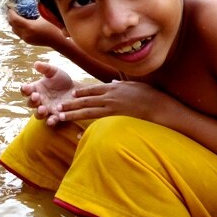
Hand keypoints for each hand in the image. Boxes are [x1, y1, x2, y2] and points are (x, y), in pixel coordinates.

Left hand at [7, 9, 63, 47]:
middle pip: (12, 25)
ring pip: (14, 30)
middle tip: (11, 9)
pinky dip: (17, 27)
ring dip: (13, 23)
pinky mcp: (28, 41)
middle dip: (10, 17)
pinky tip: (20, 22)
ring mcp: (26, 39)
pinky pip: (18, 33)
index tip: (10, 7)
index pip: (14, 19)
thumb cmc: (54, 27)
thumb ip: (39, 7)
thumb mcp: (46, 15)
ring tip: (15, 15)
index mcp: (29, 27)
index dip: (11, 13)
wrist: (58, 40)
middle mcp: (26, 34)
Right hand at [21, 61, 77, 120]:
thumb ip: (45, 68)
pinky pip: (50, 121)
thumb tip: (36, 63)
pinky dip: (50, 121)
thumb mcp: (54, 72)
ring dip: (39, 112)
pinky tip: (52, 120)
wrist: (76, 90)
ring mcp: (47, 109)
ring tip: (43, 109)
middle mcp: (39, 100)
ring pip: (38, 114)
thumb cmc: (62, 80)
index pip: (26, 90)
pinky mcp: (56, 116)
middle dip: (32, 100)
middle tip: (36, 96)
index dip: (24, 89)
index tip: (26, 87)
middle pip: (30, 103)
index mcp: (36, 89)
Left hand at [54, 80, 174, 125]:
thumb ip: (121, 84)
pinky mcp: (115, 119)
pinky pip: (98, 125)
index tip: (71, 94)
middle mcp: (109, 96)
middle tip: (58, 107)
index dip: (81, 92)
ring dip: (73, 114)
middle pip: (86, 100)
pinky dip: (87, 130)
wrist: (159, 106)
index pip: (93, 89)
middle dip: (70, 103)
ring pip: (88, 111)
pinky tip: (78, 135)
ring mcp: (112, 108)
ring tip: (60, 117)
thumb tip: (113, 81)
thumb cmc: (149, 95)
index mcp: (113, 87)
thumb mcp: (133, 85)